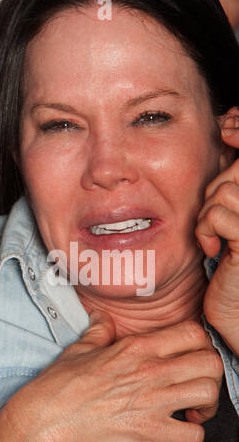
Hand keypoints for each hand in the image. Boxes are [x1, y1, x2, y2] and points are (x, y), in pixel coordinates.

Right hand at [1, 313, 222, 441]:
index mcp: (135, 348)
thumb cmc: (56, 390)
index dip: (198, 344)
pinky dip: (192, 434)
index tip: (189, 355)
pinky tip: (177, 430)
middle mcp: (149, 372)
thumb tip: (102, 318)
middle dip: (209, 374)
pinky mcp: (150, 433)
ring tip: (191, 408)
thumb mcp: (77, 350)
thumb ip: (98, 332)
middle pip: (210, 363)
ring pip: (209, 394)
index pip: (192, 333)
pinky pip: (194, 435)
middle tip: (195, 382)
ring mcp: (152, 403)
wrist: (45, 426)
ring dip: (206, 403)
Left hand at [198, 111, 238, 350]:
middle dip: (214, 187)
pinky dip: (205, 230)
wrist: (237, 317)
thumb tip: (227, 124)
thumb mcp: (230, 214)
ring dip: (206, 213)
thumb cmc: (229, 264)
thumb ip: (232, 178)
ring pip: (223, 190)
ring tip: (213, 236)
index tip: (227, 125)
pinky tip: (212, 250)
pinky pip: (216, 214)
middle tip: (212, 219)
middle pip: (238, 168)